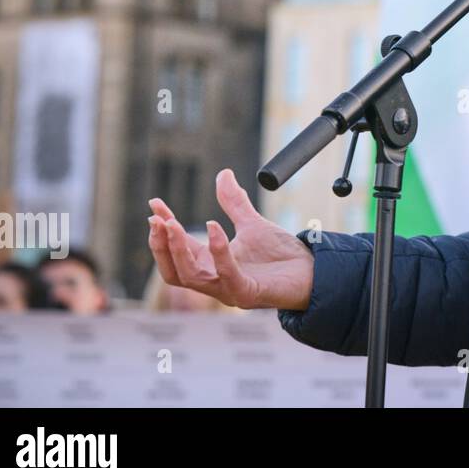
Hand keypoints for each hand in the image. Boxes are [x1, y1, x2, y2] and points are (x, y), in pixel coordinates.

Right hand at [147, 168, 313, 310]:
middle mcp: (215, 281)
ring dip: (179, 250)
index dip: (163, 229)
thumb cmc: (282, 256)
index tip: (154, 205)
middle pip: (174, 271)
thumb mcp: (253, 224)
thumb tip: (224, 173)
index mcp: (212, 265)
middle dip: (162, 246)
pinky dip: (218, 251)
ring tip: (173, 225)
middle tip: (157, 220)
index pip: (178, 250)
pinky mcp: (248, 294)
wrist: (314, 273)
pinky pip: (227, 275)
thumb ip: (235, 203)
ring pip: (191, 276)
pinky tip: (213, 227)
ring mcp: (229, 290)